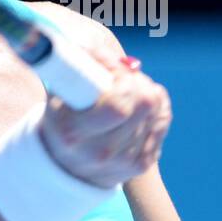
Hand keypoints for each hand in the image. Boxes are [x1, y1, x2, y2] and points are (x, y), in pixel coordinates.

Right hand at [38, 40, 171, 189]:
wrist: (66, 166)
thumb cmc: (63, 118)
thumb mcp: (59, 92)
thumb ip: (76, 66)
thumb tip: (100, 53)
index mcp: (73, 133)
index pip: (117, 105)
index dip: (121, 79)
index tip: (112, 72)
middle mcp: (99, 153)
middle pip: (144, 104)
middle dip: (137, 81)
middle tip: (123, 78)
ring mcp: (123, 162)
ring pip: (155, 109)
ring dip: (145, 91)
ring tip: (126, 92)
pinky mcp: (141, 164)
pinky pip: (162, 120)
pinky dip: (155, 106)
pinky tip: (136, 107)